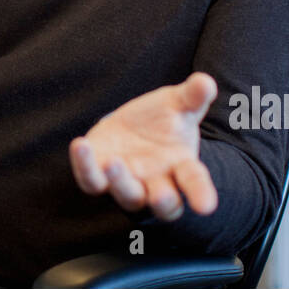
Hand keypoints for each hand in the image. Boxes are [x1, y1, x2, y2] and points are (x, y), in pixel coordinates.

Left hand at [69, 72, 218, 222]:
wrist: (130, 127)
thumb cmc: (162, 120)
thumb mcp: (179, 104)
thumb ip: (193, 96)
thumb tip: (206, 82)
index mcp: (182, 165)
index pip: (194, 182)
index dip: (201, 194)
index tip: (206, 206)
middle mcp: (157, 181)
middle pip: (165, 203)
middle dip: (163, 202)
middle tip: (160, 196)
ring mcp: (128, 182)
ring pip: (128, 196)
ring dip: (121, 183)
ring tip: (115, 163)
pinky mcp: (99, 176)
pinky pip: (92, 180)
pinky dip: (85, 167)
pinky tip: (81, 145)